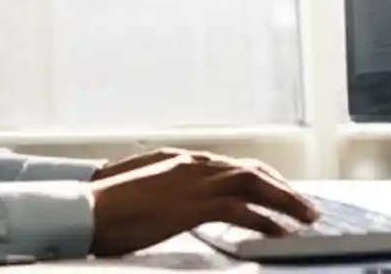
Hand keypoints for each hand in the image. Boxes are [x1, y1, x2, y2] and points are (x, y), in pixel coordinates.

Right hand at [89, 152, 319, 257]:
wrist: (84, 209)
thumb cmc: (102, 207)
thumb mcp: (135, 189)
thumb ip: (159, 188)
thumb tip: (167, 198)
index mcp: (176, 158)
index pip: (229, 165)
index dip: (259, 178)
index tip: (277, 191)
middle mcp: (189, 163)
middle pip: (249, 170)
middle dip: (281, 187)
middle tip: (305, 205)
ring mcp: (192, 181)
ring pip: (253, 184)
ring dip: (285, 201)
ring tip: (307, 217)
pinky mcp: (192, 204)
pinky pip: (241, 210)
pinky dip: (266, 220)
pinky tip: (280, 232)